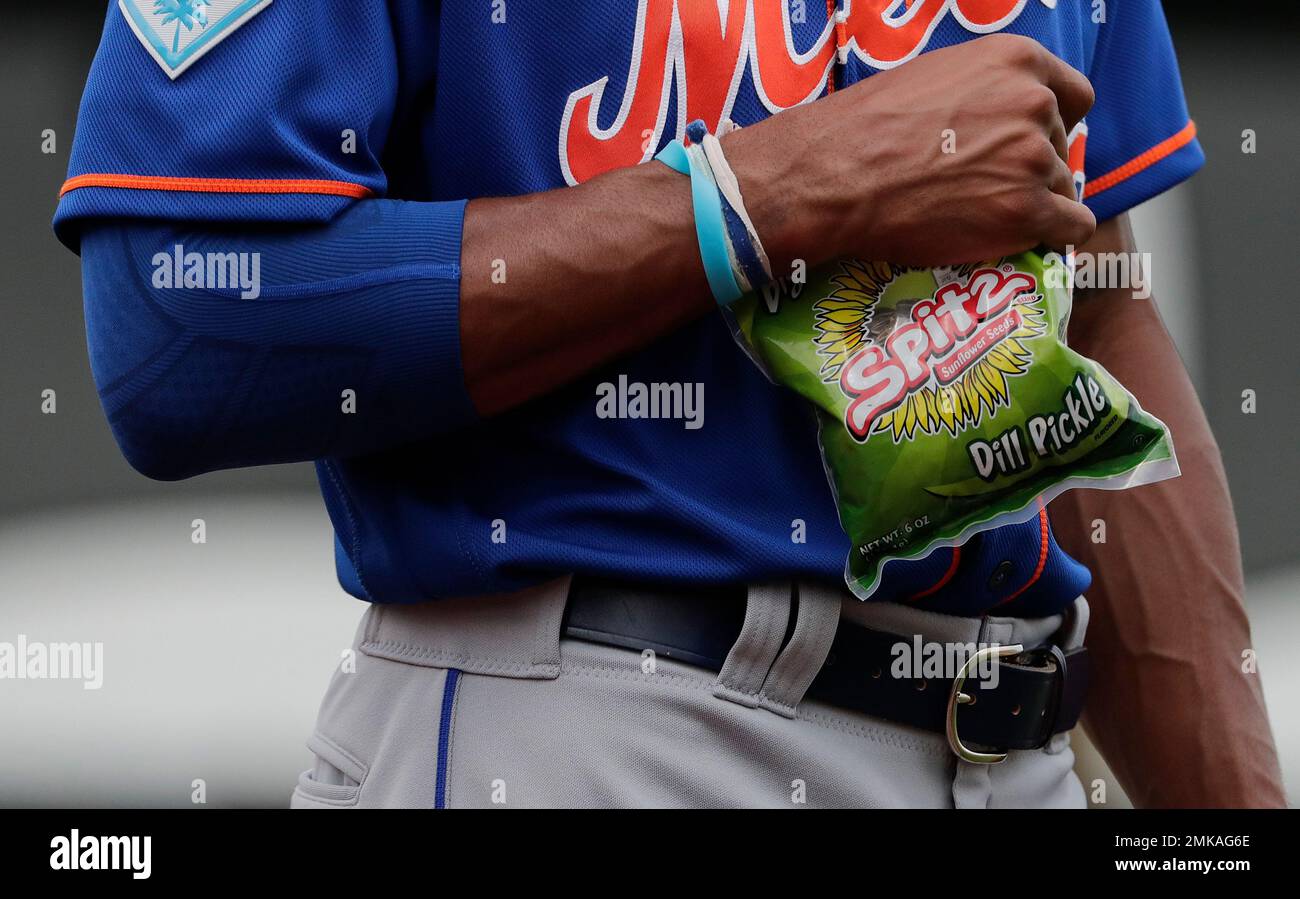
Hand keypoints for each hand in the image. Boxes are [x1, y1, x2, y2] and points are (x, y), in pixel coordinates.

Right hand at [725, 34, 1096, 268]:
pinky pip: (1071, 228)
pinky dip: (1054, 236)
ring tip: (976, 214)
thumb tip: (1002, 122)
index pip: (1074, 96)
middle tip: (979, 186)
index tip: (1026, 146)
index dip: (1052, 125)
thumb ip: (985, 91)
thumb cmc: (866, 128)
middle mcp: (1035, 103)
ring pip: (1058, 188)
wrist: (837, 175)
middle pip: (1059, 147)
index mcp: (1016, 61)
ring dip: (1028, 204)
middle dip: (1028, 168)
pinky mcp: (1027, 210)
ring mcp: (1033, 158)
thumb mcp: (936, 78)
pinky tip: (1022, 238)